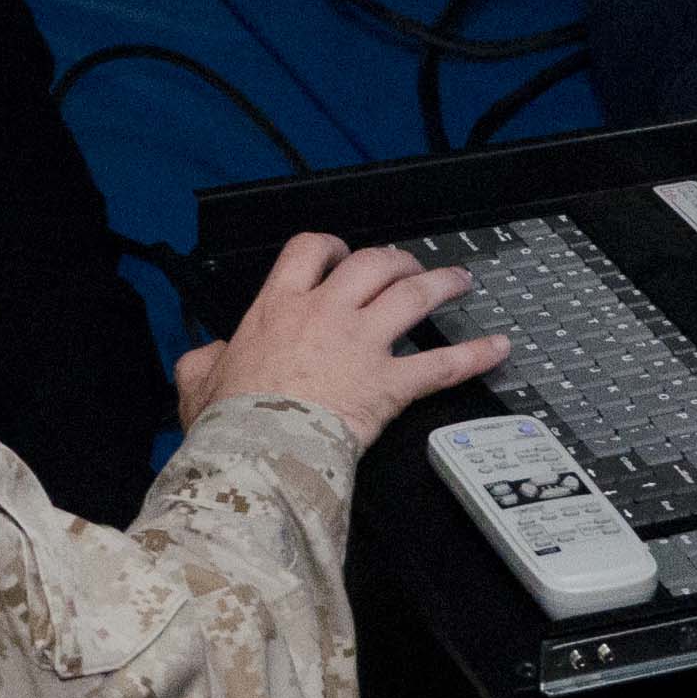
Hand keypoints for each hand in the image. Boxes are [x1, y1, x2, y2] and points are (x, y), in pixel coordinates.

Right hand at [175, 233, 510, 450]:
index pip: (309, 251)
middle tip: (407, 266)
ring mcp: (363, 344)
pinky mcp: (389, 382)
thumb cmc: (230, 421)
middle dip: (395, 259)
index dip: (330, 247)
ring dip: (440, 284)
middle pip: (372, 263)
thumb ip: (204, 361)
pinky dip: (474, 354)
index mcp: (279, 308)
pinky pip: (442, 363)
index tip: (340, 255)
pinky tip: (498, 348)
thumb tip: (208, 357)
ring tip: (459, 281)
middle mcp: (327, 314)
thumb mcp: (198, 383)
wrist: (260, 450)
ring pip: (413, 296)